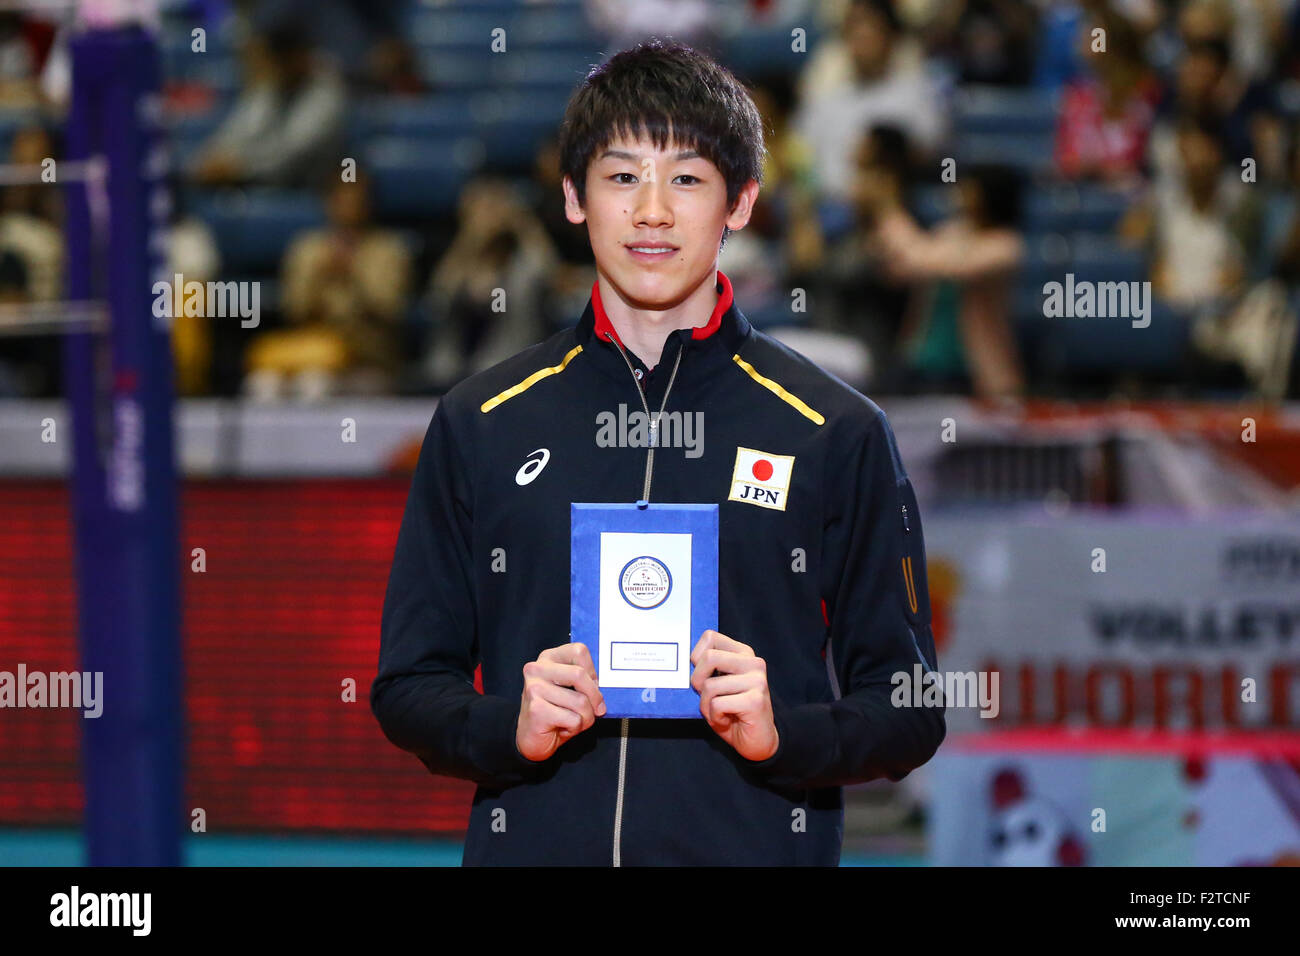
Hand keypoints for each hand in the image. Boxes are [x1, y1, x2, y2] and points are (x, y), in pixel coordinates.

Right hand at [516, 642, 606, 761]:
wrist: (531, 738)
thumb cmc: (555, 712)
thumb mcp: (570, 689)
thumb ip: (585, 681)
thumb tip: (604, 687)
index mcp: (548, 658)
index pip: (579, 651)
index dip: (593, 671)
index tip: (595, 686)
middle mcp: (537, 669)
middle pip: (579, 674)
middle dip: (595, 697)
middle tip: (597, 709)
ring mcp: (534, 688)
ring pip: (580, 701)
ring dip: (586, 717)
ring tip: (574, 720)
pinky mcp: (536, 709)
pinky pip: (573, 719)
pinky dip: (575, 728)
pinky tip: (563, 727)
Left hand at [690, 630, 778, 761]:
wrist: (757, 741)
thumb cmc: (732, 712)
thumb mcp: (717, 685)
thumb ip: (707, 669)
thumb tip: (683, 661)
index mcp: (743, 654)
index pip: (710, 637)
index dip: (696, 657)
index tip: (702, 676)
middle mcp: (753, 663)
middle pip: (709, 657)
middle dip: (697, 681)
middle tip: (705, 696)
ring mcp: (757, 681)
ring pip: (710, 685)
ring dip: (706, 705)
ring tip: (720, 712)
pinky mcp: (755, 700)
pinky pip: (717, 704)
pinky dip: (715, 717)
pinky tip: (727, 720)